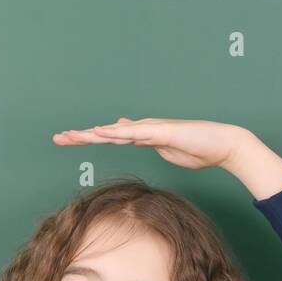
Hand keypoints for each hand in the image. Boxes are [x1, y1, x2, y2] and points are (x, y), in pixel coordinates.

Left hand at [51, 116, 253, 171]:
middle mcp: (144, 129)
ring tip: (70, 136)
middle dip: (81, 136)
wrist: (224, 146)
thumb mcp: (167, 151)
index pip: (110, 138)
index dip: (89, 139)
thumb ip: (150, 145)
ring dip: (92, 134)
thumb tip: (134, 138)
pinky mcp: (162, 132)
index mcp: (143, 136)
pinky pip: (135, 133)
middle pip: (106, 132)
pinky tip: (100, 132)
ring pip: (115, 131)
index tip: (68, 140)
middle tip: (57, 138)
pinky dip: (116, 132)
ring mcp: (152, 129)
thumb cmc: (199, 151)